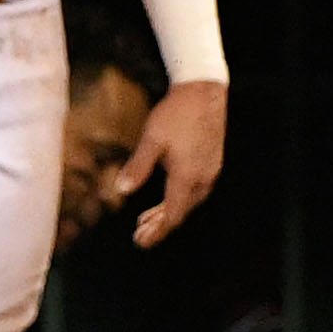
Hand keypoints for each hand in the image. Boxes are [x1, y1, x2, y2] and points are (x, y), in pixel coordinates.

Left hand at [115, 79, 225, 247]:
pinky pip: (196, 189)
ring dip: (169, 212)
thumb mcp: (152, 139)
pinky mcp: (212, 161)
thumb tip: (120, 191)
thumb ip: (138, 166)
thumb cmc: (176, 113)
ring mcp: (210, 169)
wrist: (204, 90)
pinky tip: (168, 194)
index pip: (172, 214)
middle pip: (182, 211)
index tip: (140, 241)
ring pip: (190, 201)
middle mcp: (202, 177)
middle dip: (160, 225)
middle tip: (139, 235)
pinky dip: (179, 198)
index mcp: (187, 175)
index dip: (156, 231)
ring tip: (148, 219)